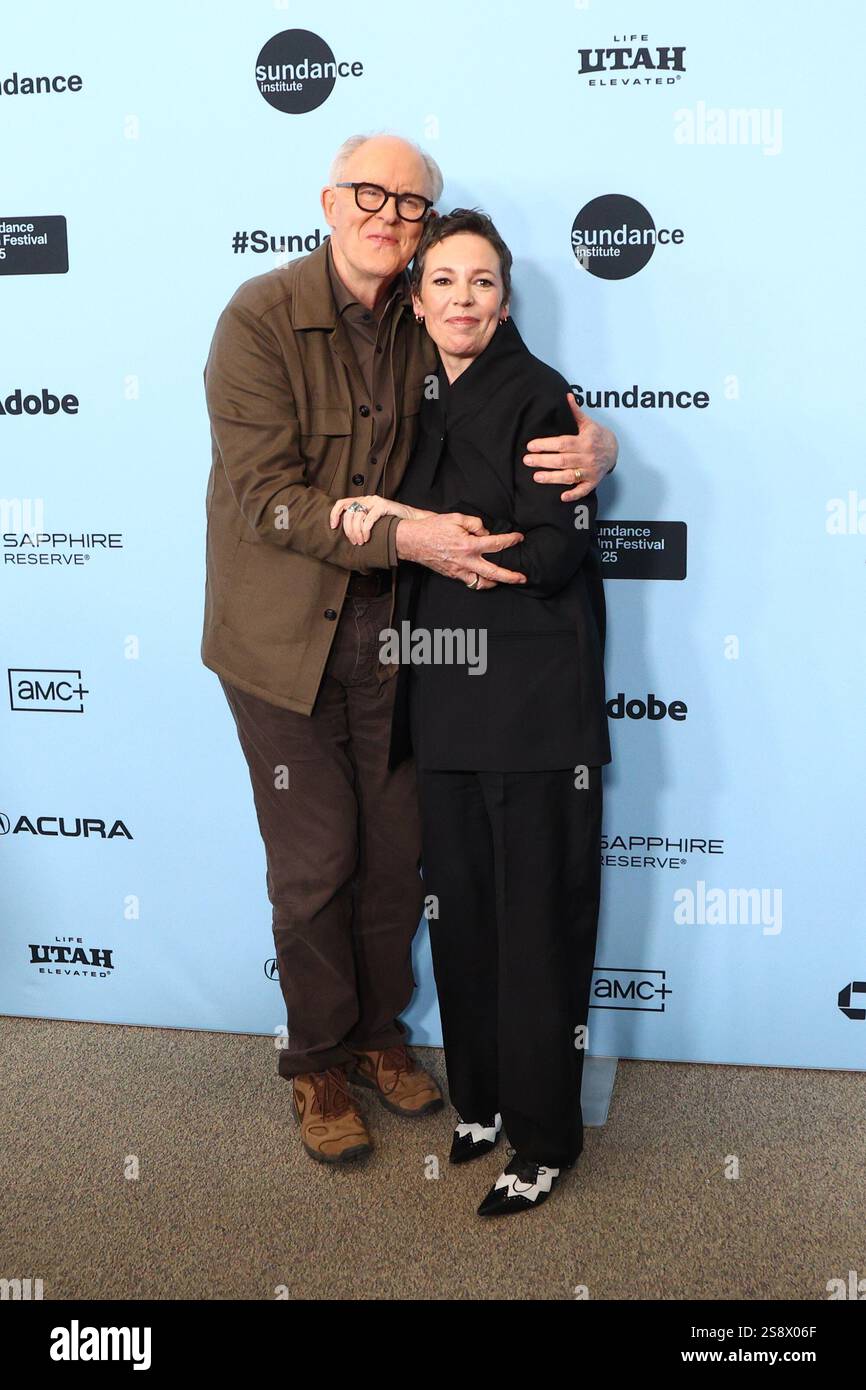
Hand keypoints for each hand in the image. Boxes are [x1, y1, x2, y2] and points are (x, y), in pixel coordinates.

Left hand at [329, 495, 430, 544]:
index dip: (334, 514)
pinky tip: (368, 537)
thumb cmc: (390, 523)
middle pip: (349, 514)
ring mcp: (375, 501)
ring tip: (361, 541)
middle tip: (354, 541)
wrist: (409, 520)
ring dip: (357, 532)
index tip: (333, 527)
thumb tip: (346, 533)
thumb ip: (360, 521)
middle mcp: (367, 499)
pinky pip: (368, 519)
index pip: (341, 503)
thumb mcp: (371, 521)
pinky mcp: (383, 505)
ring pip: (357, 517)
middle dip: (349, 530)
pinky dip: (366, 530)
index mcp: (362, 501)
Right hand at [395, 512, 525, 587]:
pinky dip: (480, 582)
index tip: (519, 538)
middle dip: (510, 576)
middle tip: (522, 578)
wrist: (413, 541)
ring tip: (504, 580)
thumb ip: (475, 524)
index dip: (510, 541)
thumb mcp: (456, 518)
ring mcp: (459, 571)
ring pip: (482, 583)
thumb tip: (485, 533)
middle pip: (494, 572)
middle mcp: (466, 561)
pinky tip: (485, 578)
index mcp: (468, 545)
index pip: (496, 544)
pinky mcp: (453, 575)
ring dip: (495, 583)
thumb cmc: (433, 528)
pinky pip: (470, 582)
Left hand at [523, 392, 617, 500]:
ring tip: (536, 477)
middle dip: (543, 461)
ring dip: (552, 478)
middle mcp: (587, 456)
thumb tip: (567, 395)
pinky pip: (583, 490)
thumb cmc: (597, 435)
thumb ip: (575, 412)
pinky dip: (573, 494)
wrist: (615, 450)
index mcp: (584, 441)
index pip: (562, 443)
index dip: (545, 445)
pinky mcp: (592, 482)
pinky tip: (562, 497)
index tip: (530, 446)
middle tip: (526, 460)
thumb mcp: (588, 423)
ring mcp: (590, 471)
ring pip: (569, 476)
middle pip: (562, 460)